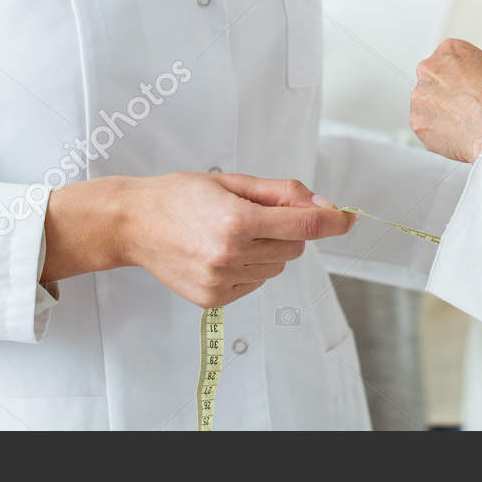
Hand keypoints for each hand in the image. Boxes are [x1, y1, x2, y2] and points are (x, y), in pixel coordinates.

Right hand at [42, 173, 353, 307]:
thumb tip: (323, 206)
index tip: (347, 219)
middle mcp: (231, 255)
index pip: (305, 227)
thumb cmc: (180, 196)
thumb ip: (282, 193)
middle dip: (289, 231)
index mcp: (237, 220)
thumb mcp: (233, 182)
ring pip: (277, 268)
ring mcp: (222, 281)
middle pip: (294, 248)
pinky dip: (250, 268)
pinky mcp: (214, 299)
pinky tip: (222, 252)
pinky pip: (255, 283)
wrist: (134, 224)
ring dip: (268, 251)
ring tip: (232, 233)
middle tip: (258, 215)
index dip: (332, 222)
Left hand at [410, 38, 481, 163]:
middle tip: (464, 109)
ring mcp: (420, 95)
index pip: (445, 62)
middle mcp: (430, 68)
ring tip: (464, 125)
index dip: (457, 80)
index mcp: (450, 50)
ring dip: (439, 114)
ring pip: (426, 105)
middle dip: (444, 96)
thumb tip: (470, 87)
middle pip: (431, 82)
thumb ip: (472, 74)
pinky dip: (437, 134)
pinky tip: (457, 135)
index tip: (464, 90)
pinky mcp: (417, 121)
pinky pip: (425, 127)